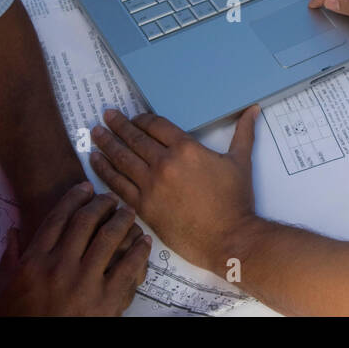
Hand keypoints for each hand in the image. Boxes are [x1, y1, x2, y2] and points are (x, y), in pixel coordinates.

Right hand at [0, 181, 149, 315]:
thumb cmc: (19, 319)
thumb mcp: (4, 289)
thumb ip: (10, 258)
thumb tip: (15, 232)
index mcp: (35, 261)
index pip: (58, 218)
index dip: (74, 197)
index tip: (86, 187)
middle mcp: (60, 266)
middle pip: (85, 221)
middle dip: (102, 203)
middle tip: (111, 198)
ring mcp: (84, 282)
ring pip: (109, 238)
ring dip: (123, 220)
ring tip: (129, 213)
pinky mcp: (106, 301)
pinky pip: (128, 267)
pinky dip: (138, 250)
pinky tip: (144, 242)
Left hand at [90, 107, 260, 276]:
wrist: (228, 238)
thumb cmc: (236, 201)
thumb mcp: (241, 161)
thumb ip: (244, 133)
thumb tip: (253, 109)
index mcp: (186, 149)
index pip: (155, 125)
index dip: (141, 119)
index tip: (132, 117)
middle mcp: (164, 164)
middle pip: (134, 139)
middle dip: (117, 125)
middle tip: (105, 116)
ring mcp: (151, 186)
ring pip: (122, 159)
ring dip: (106, 144)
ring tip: (95, 134)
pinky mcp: (144, 207)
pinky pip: (118, 185)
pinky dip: (105, 172)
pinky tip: (96, 162)